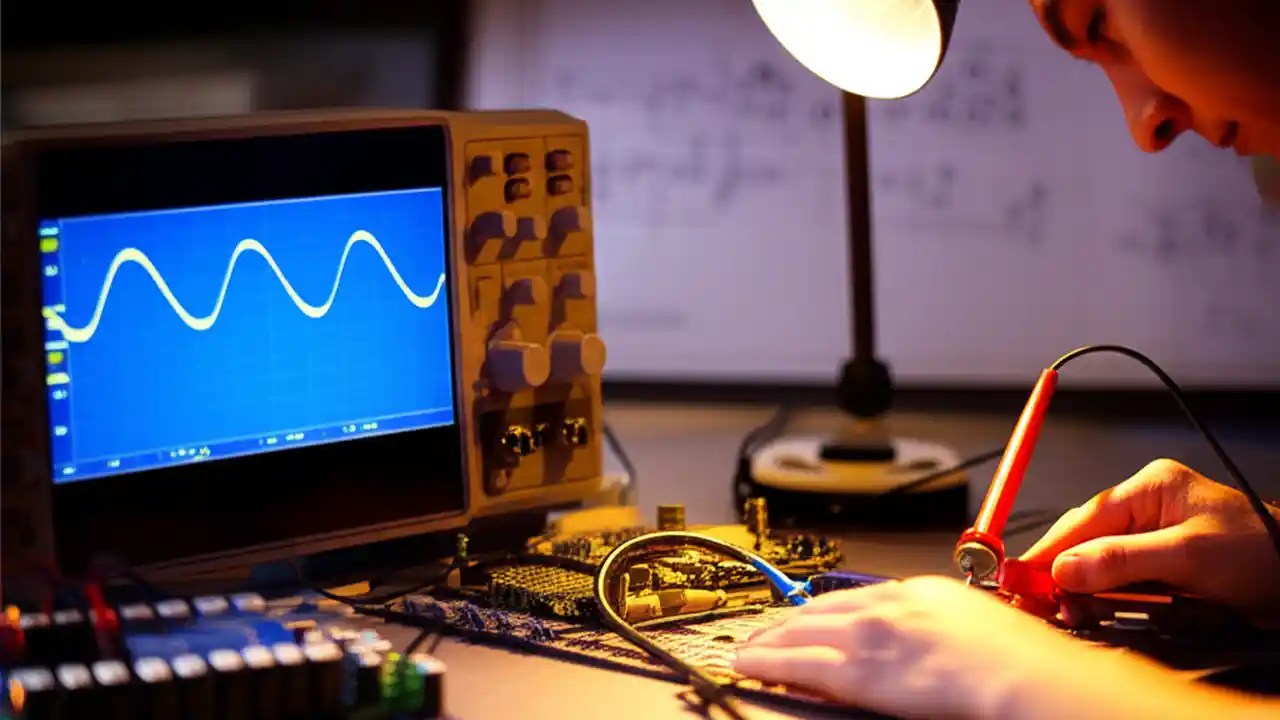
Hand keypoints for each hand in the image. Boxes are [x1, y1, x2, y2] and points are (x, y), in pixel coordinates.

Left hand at [731, 575, 1272, 719]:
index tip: (807, 616)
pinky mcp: (863, 671)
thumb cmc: (1024, 663)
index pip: (859, 598)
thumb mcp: (982, 627)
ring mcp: (874, 636)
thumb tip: (937, 650)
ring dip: (769, 641)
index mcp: (924, 592)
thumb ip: (948, 633)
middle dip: (787, 620)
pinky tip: (752, 664)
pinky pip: (802, 664)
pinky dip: (771, 661)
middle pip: (823, 610)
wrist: (1030, 677)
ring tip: (746, 649)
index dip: (825, 610)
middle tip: (760, 629)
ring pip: (803, 633)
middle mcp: (891, 606)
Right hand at [1020, 458, 1279, 623]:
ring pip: (1100, 565)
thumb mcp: (1187, 555)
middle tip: (1047, 602)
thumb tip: (1066, 567)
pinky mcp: (1161, 568)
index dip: (1051, 548)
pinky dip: (1107, 600)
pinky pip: (1120, 583)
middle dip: (1066, 574)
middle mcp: (1147, 509)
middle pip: (1086, 541)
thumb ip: (1122, 559)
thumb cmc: (1260, 552)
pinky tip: (1099, 612)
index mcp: (1149, 488)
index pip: (1085, 518)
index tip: (1022, 574)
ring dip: (1087, 591)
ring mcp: (1153, 539)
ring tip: (1075, 612)